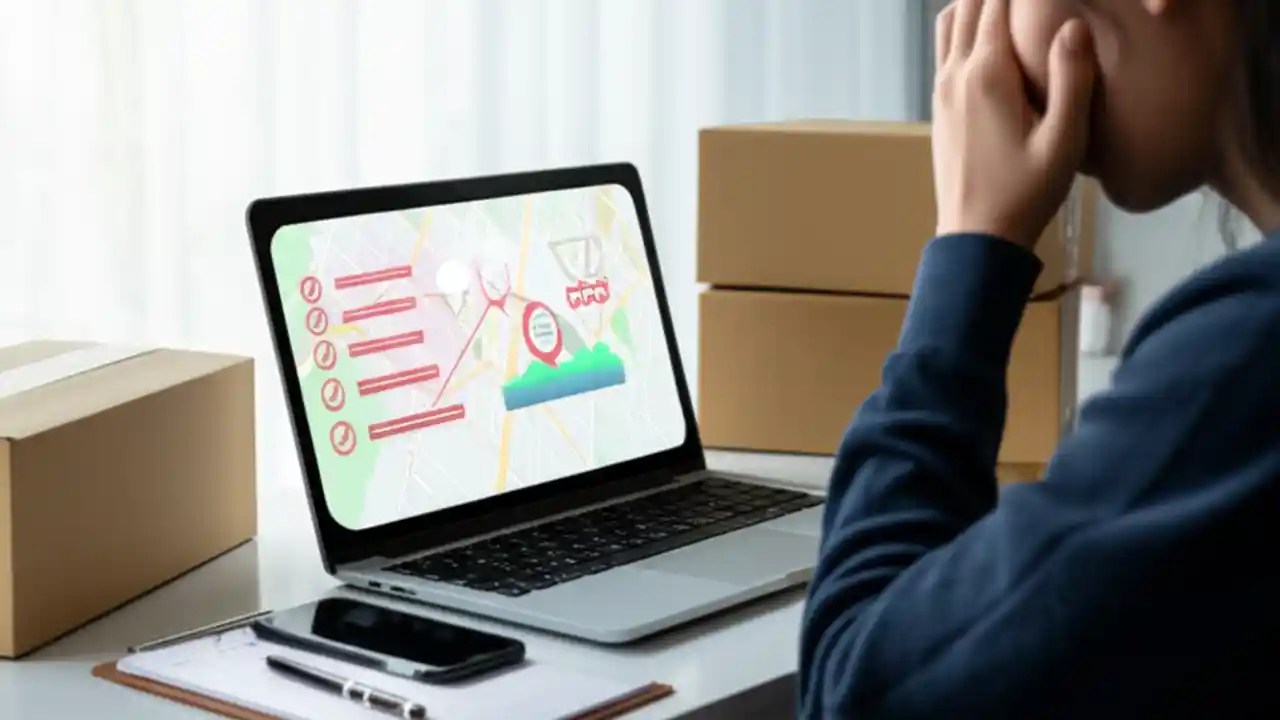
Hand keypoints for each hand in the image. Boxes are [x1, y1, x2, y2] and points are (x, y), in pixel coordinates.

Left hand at [932, 0, 1095, 247]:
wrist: (977, 237)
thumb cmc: (1026, 193)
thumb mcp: (1063, 141)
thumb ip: (1072, 79)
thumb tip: (1073, 24)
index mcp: (986, 75)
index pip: (997, 3)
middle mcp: (956, 75)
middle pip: (969, 4)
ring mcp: (942, 90)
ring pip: (950, 22)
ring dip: (977, 3)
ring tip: (1011, 4)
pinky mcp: (941, 106)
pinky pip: (947, 48)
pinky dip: (966, 26)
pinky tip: (993, 33)